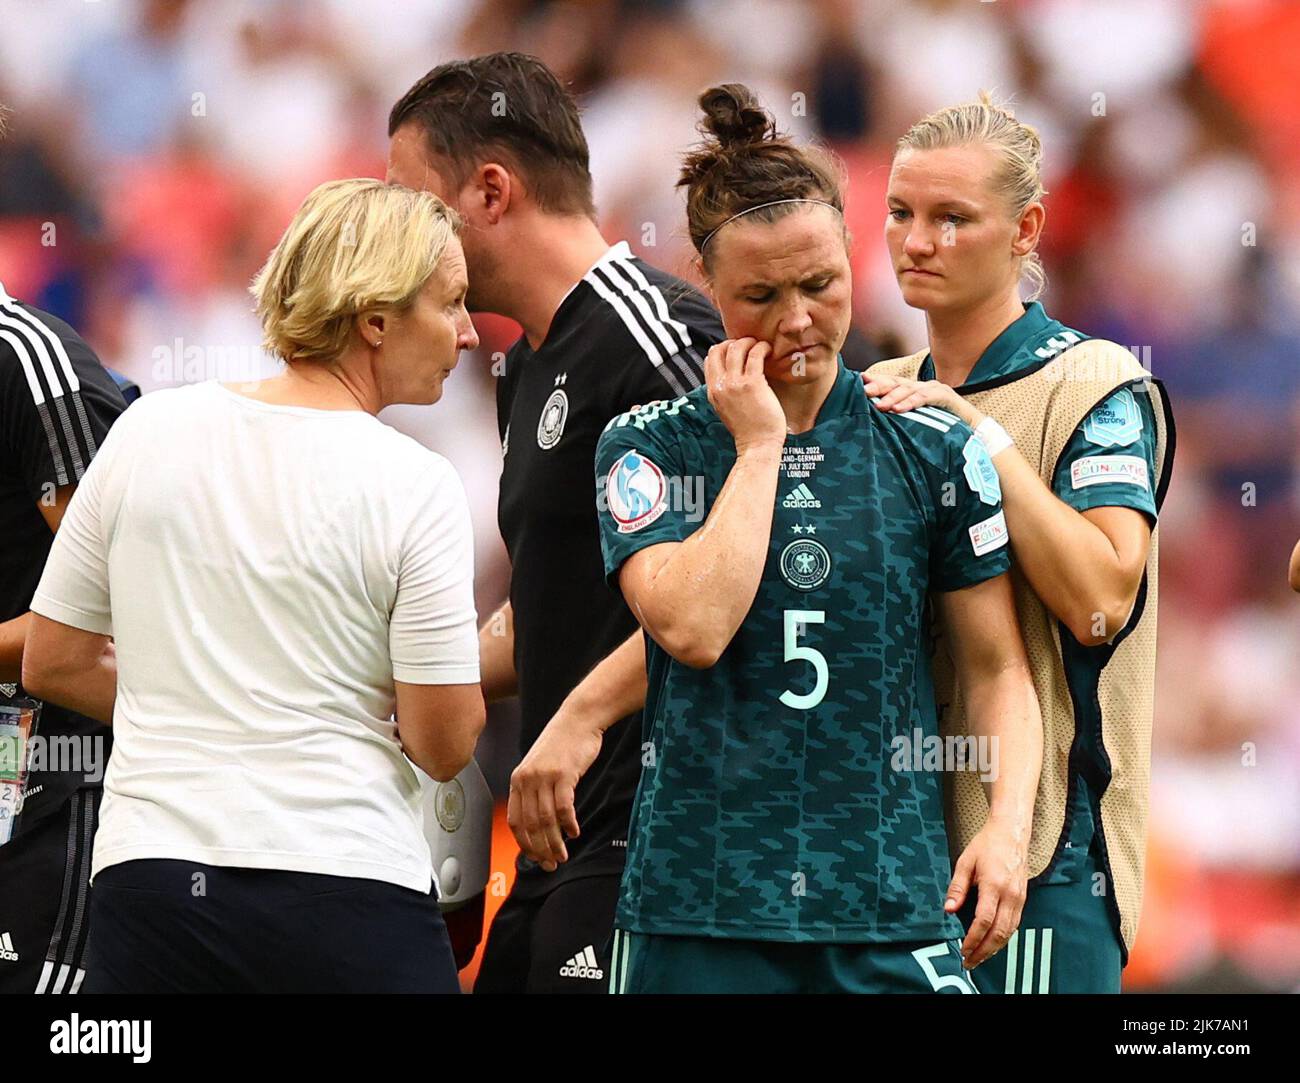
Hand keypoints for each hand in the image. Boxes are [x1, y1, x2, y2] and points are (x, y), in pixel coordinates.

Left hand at [506, 706, 604, 871]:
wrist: (578, 719)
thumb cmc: (563, 744)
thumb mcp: (540, 766)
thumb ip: (536, 790)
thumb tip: (539, 822)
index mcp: (518, 779)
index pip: (515, 820)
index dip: (524, 843)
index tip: (535, 857)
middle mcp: (527, 779)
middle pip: (530, 825)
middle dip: (540, 849)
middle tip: (551, 864)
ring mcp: (544, 776)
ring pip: (546, 820)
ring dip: (555, 842)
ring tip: (563, 855)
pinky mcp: (564, 773)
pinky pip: (564, 807)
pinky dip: (568, 824)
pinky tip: (574, 832)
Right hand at [705, 338, 785, 454]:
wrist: (758, 445)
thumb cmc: (748, 429)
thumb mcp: (726, 409)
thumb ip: (724, 392)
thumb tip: (730, 374)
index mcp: (712, 392)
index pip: (710, 359)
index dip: (723, 349)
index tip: (737, 351)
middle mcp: (720, 386)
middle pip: (719, 349)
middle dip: (734, 342)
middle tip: (749, 345)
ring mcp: (735, 384)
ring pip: (737, 348)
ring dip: (749, 342)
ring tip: (760, 346)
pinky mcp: (753, 384)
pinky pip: (755, 355)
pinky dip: (762, 348)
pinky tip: (768, 350)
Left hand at [863, 372, 981, 427]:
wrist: (975, 433)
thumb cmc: (941, 431)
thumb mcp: (915, 424)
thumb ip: (899, 420)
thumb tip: (875, 424)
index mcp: (912, 392)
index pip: (890, 384)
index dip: (876, 382)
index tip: (858, 382)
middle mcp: (922, 387)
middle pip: (896, 383)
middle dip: (879, 386)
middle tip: (863, 391)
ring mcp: (934, 390)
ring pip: (909, 389)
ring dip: (893, 397)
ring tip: (880, 405)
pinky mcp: (946, 397)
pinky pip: (925, 398)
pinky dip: (911, 402)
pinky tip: (899, 409)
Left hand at [945, 817, 1028, 969]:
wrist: (1011, 832)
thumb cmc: (987, 844)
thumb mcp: (965, 862)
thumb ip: (957, 887)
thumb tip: (949, 910)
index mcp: (994, 885)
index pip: (984, 920)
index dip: (973, 939)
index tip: (963, 949)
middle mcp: (1010, 895)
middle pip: (999, 932)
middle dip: (984, 951)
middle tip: (969, 962)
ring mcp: (1020, 898)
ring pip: (1009, 932)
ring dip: (994, 948)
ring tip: (979, 957)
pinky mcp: (1024, 898)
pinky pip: (1014, 924)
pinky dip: (1003, 938)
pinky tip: (992, 943)